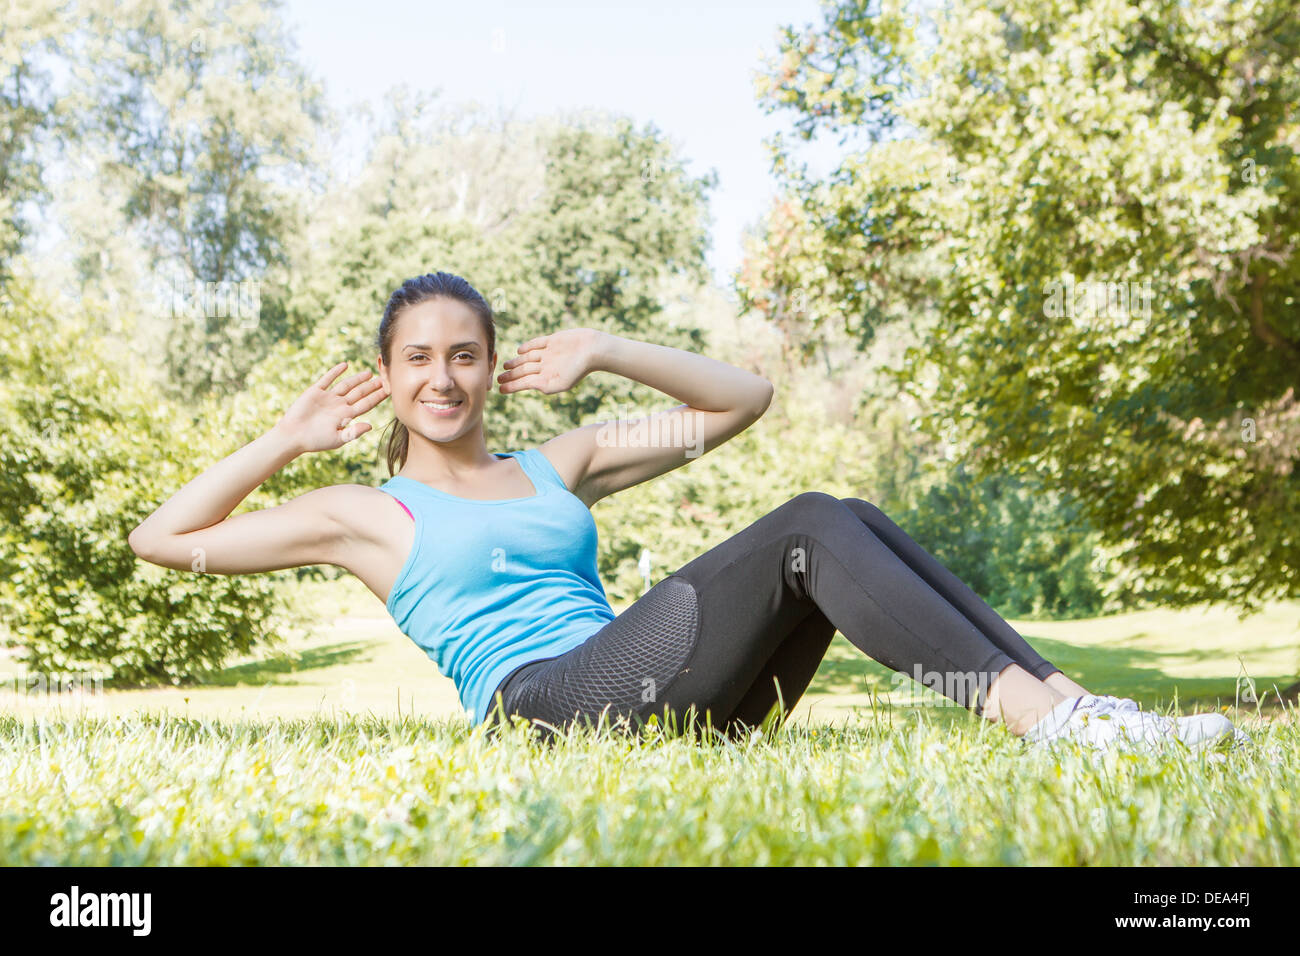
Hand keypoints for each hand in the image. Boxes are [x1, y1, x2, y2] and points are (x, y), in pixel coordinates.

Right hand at [274, 362, 388, 453]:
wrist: (293, 436)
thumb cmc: (315, 441)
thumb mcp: (337, 439)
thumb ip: (353, 432)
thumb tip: (370, 425)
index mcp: (346, 416)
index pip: (366, 404)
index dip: (377, 397)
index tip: (389, 391)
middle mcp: (339, 405)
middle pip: (359, 393)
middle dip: (371, 387)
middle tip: (384, 378)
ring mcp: (328, 398)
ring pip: (346, 385)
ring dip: (357, 379)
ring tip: (369, 373)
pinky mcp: (315, 392)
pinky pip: (327, 379)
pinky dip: (335, 372)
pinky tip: (345, 365)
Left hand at [497, 328, 605, 395]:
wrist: (592, 350)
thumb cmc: (578, 369)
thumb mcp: (560, 383)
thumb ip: (543, 386)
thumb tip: (528, 387)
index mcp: (548, 378)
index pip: (526, 383)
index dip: (513, 387)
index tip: (500, 390)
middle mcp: (547, 366)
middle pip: (525, 371)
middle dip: (511, 375)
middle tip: (498, 378)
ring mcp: (549, 353)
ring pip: (528, 358)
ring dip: (516, 362)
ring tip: (505, 366)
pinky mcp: (553, 341)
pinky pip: (537, 343)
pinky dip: (528, 347)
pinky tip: (520, 350)